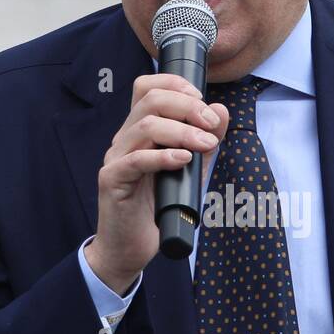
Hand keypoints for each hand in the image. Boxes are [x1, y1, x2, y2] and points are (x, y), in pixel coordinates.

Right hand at [86, 73, 228, 292]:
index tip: (203, 102)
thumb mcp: (190, 171)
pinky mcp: (112, 180)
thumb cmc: (156, 209)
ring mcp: (116, 158)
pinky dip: (162, 156)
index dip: (176, 85)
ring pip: (145, 126)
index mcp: (139, 131)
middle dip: (187, 107)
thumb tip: (221, 111)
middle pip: (150, 100)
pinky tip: (183, 160)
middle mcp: (124, 139)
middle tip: (211, 125)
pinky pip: (135, 160)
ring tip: (205, 145)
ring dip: (181, 131)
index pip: (147, 87)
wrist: (129, 248)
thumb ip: (204, 142)